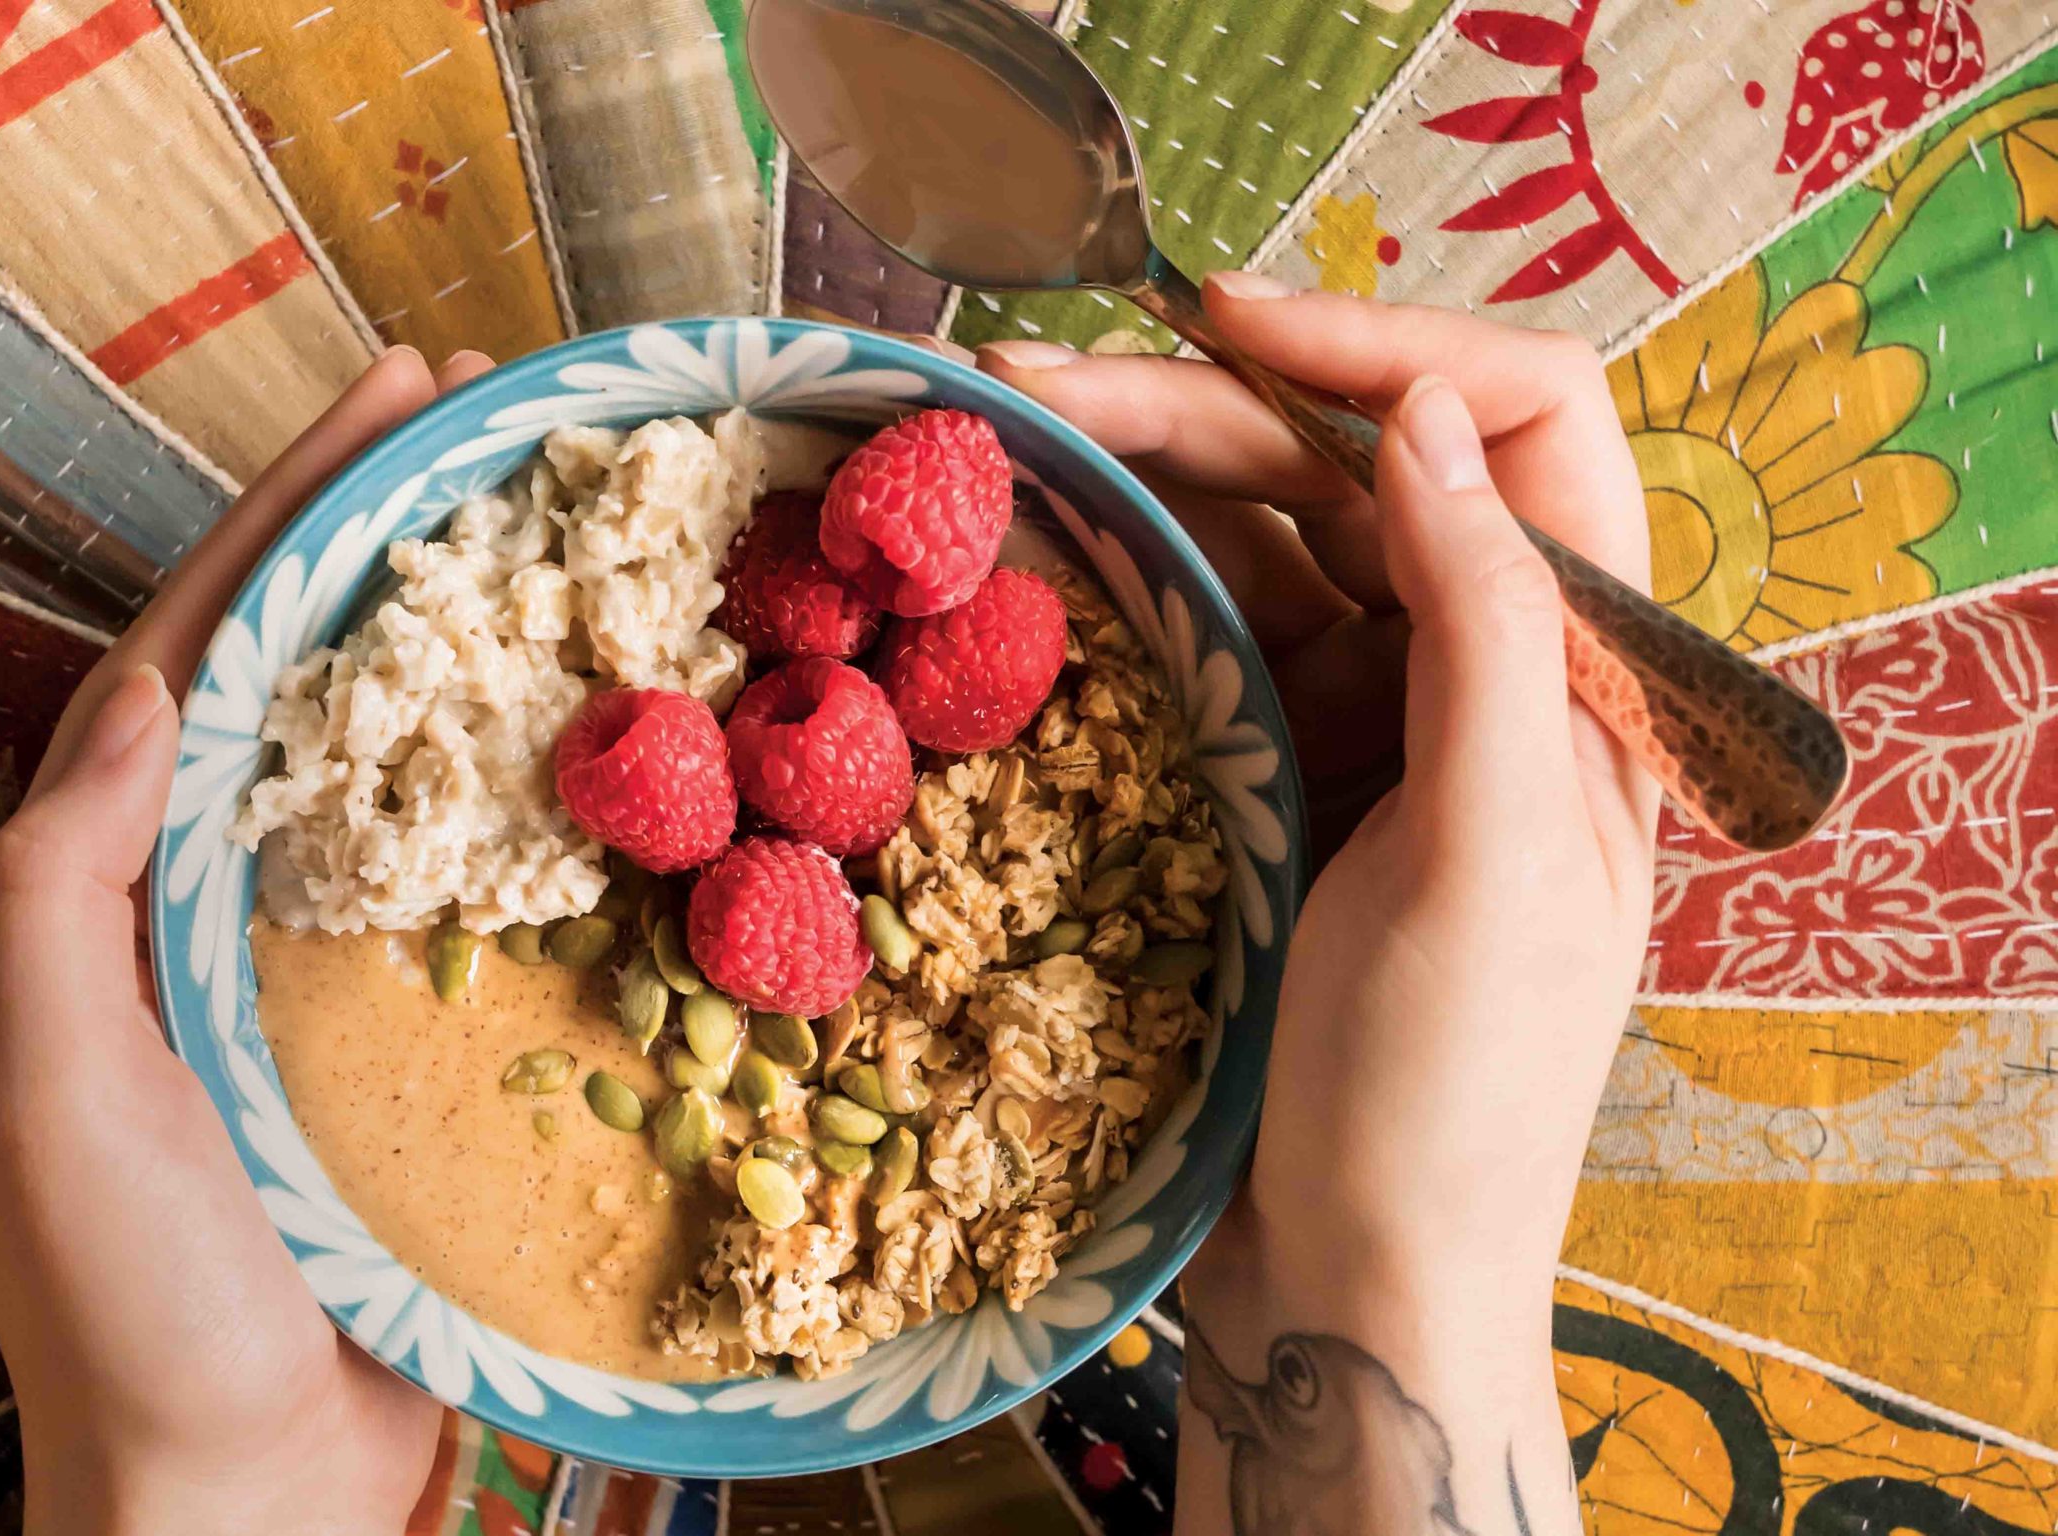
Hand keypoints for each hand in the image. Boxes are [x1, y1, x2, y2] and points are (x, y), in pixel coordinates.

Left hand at [0, 347, 491, 1535]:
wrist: (248, 1502)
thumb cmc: (134, 1314)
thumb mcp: (54, 1096)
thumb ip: (66, 892)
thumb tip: (144, 689)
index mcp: (110, 899)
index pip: (197, 653)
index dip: (289, 510)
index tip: (396, 394)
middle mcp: (208, 910)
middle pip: (304, 679)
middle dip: (390, 537)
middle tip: (503, 422)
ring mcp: (319, 972)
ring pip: (400, 767)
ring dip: (476, 645)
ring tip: (574, 540)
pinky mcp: (413, 1044)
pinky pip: (478, 888)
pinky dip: (543, 804)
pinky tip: (627, 756)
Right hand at [980, 278, 1656, 1533]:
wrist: (1351, 1280)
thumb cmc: (1451, 1098)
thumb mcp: (1494, 857)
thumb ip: (1483, 627)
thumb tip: (1421, 420)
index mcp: (1578, 674)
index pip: (1523, 428)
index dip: (1390, 344)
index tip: (1235, 324)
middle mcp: (1472, 671)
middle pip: (1349, 471)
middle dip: (1202, 409)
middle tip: (1033, 387)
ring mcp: (1357, 723)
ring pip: (1252, 544)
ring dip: (1132, 480)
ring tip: (995, 441)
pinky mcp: (1260, 778)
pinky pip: (1185, 640)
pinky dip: (1105, 584)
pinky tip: (1014, 553)